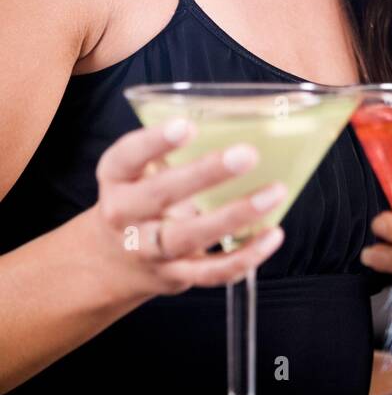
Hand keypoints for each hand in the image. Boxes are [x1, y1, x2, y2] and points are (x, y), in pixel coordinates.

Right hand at [87, 118, 286, 297]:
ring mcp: (148, 250)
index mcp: (117, 178)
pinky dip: (245, 256)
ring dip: (234, 215)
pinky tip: (272, 234)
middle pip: (160, 195)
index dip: (154, 142)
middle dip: (204, 174)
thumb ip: (177, 148)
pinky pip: (211, 272)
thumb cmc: (142, 197)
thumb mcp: (143, 169)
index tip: (187, 125)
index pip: (126, 157)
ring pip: (189, 236)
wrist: (113, 261)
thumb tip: (246, 117)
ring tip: (274, 192)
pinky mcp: (175, 276)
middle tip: (247, 154)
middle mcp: (125, 215)